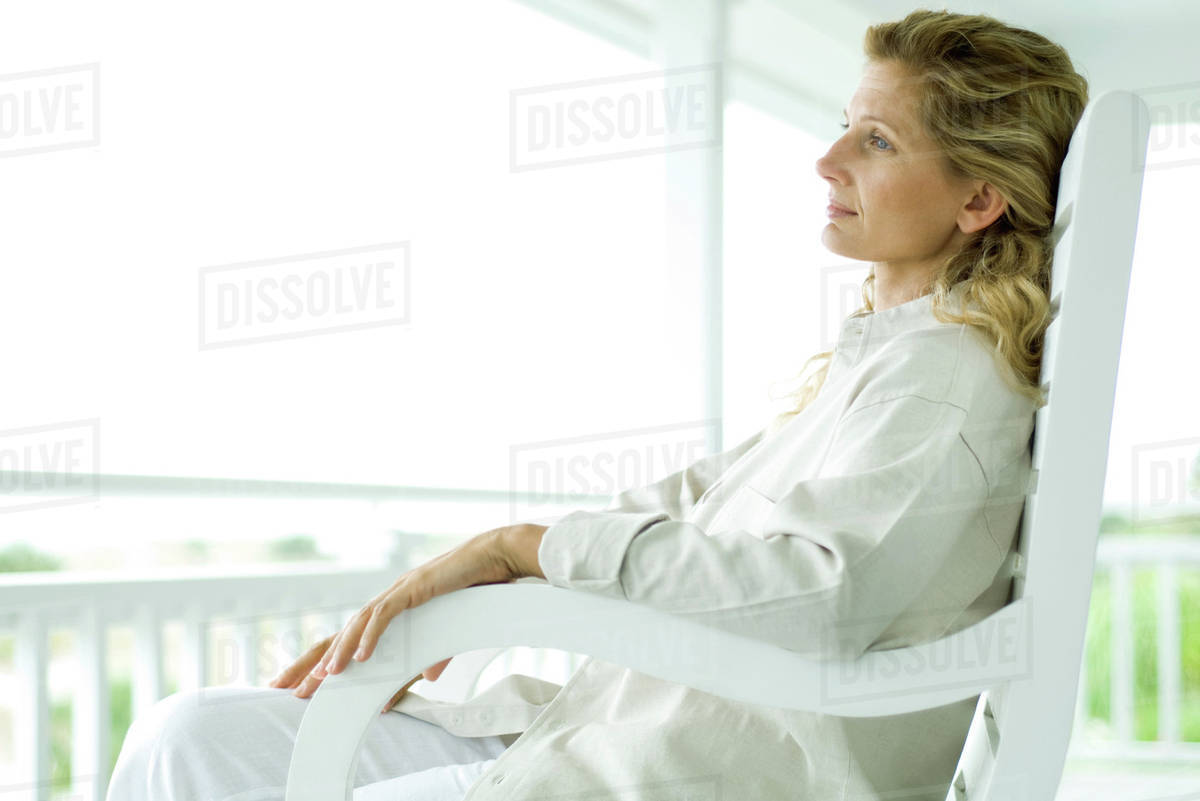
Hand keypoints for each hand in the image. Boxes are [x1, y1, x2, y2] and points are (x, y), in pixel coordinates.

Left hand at [307, 524, 546, 686]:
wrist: (495, 558)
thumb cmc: (476, 588)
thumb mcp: (451, 631)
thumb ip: (435, 653)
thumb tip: (427, 676)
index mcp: (391, 611)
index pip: (348, 639)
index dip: (324, 661)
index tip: (303, 686)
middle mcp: (387, 601)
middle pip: (340, 633)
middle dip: (312, 661)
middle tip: (285, 686)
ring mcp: (398, 592)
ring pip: (358, 625)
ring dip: (339, 653)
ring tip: (323, 679)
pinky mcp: (414, 588)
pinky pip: (386, 614)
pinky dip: (372, 635)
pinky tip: (361, 658)